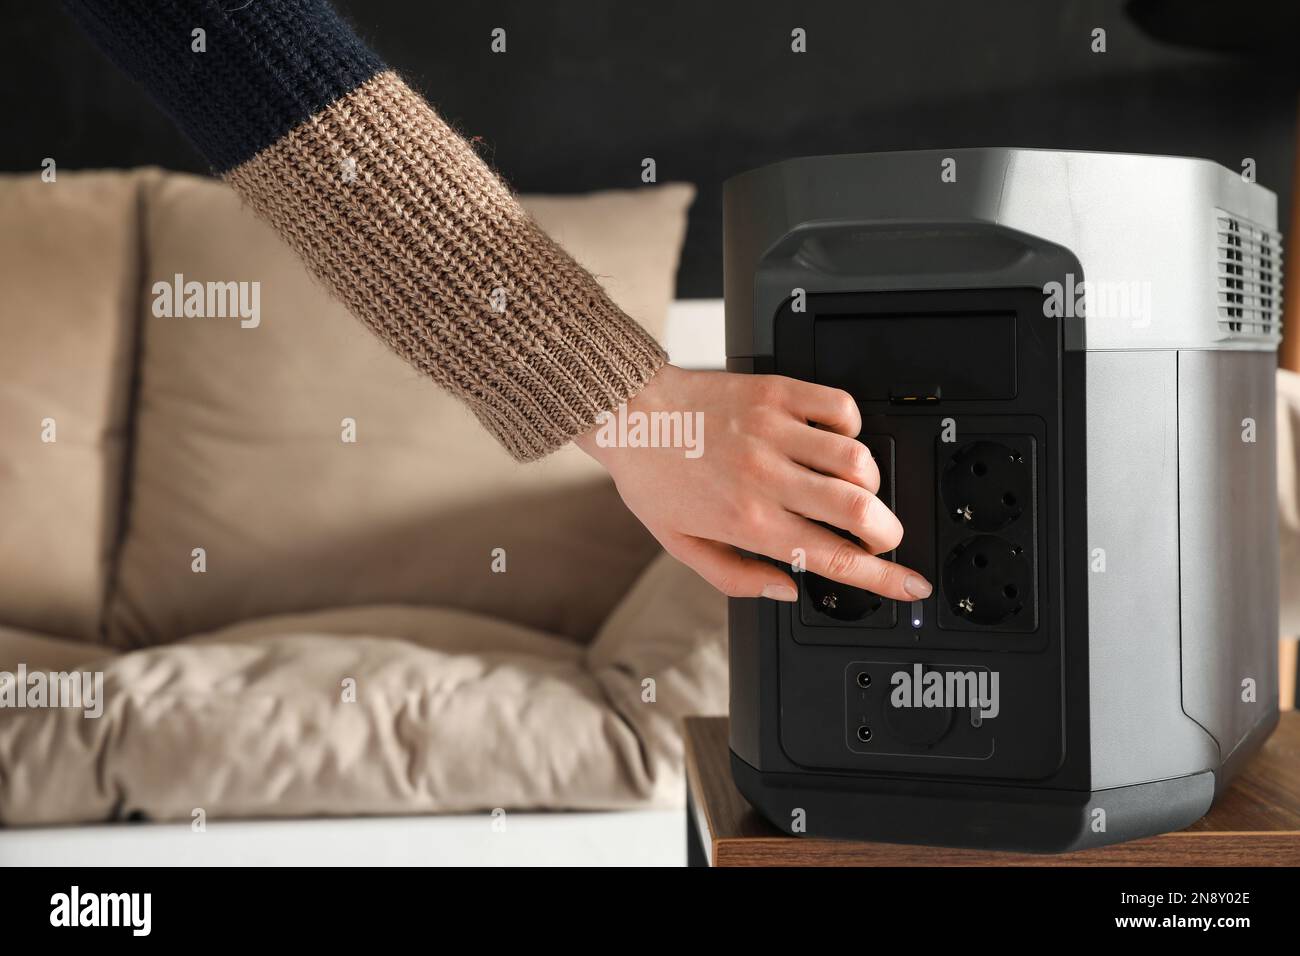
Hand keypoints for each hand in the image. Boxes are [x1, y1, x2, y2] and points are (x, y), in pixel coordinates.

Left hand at [575, 364, 932, 602]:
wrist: (629, 412)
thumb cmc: (652, 476)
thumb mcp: (682, 546)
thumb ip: (736, 578)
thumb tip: (787, 588)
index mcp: (747, 521)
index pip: (833, 558)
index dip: (883, 579)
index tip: (911, 585)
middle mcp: (766, 478)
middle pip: (860, 510)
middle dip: (887, 533)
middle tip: (881, 537)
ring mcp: (774, 431)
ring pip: (858, 459)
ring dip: (869, 482)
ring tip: (852, 489)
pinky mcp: (776, 393)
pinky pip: (840, 408)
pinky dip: (851, 427)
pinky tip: (833, 440)